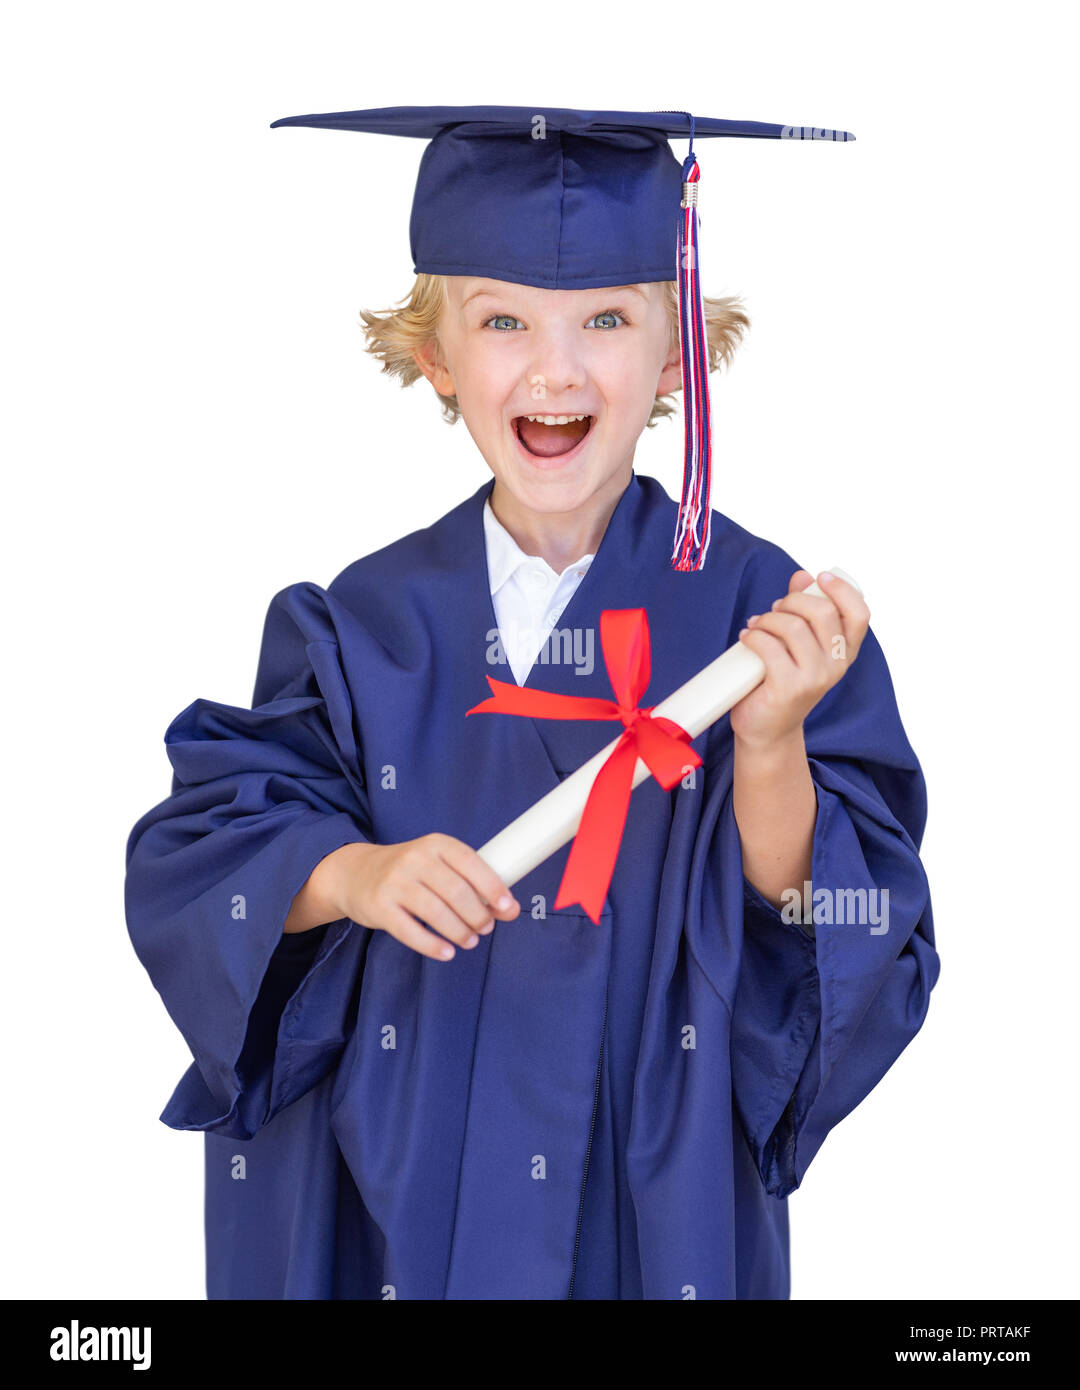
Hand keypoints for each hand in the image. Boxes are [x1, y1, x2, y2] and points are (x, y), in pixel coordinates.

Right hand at [323, 833, 519, 960]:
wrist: (355, 873)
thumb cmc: (409, 871)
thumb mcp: (438, 864)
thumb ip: (472, 883)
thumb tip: (510, 909)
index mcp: (436, 844)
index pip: (470, 862)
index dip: (492, 886)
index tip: (507, 907)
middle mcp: (415, 859)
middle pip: (456, 891)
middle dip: (477, 915)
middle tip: (486, 928)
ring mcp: (395, 883)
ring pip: (436, 912)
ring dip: (459, 932)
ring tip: (469, 940)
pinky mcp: (379, 906)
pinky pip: (410, 931)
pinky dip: (432, 945)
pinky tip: (447, 952)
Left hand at [730, 570, 869, 751]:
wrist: (768, 729)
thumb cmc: (781, 681)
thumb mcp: (798, 644)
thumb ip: (803, 610)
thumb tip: (802, 576)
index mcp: (845, 652)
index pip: (860, 614)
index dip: (842, 590)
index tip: (819, 577)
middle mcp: (836, 665)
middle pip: (822, 612)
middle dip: (792, 601)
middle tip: (775, 608)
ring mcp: (815, 678)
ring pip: (793, 626)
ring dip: (768, 619)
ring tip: (756, 626)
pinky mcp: (790, 688)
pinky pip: (770, 647)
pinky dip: (753, 636)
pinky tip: (746, 638)